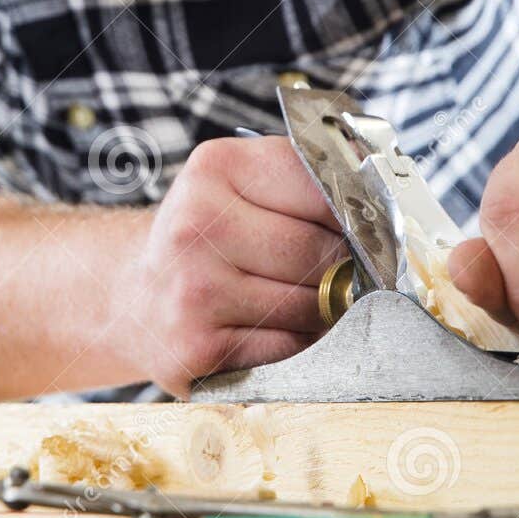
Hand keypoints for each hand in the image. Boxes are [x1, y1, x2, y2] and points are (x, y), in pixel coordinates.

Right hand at [120, 136, 348, 396]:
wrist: (134, 297)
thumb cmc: (207, 240)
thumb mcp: (241, 186)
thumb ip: (306, 185)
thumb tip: (384, 212)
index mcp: (216, 167)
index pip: (325, 190)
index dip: (357, 218)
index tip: (369, 232)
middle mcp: (195, 225)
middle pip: (319, 253)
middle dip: (342, 269)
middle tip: (339, 274)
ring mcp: (192, 290)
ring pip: (310, 306)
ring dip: (324, 312)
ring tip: (303, 302)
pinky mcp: (196, 349)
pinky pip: (289, 350)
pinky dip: (299, 346)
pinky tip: (277, 331)